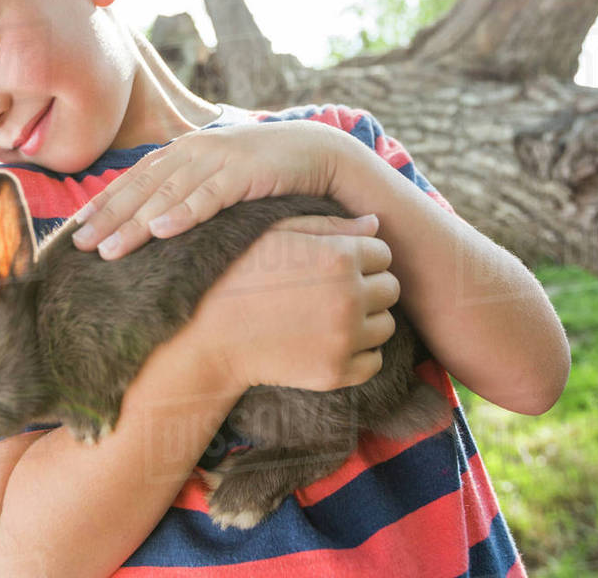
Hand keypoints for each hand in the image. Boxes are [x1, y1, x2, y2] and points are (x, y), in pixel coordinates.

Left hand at [70, 122, 350, 259]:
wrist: (319, 152)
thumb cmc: (266, 171)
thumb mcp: (220, 178)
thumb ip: (189, 191)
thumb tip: (154, 222)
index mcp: (184, 151)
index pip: (134, 179)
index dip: (103, 203)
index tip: (74, 230)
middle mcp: (194, 150)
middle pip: (142, 187)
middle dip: (107, 217)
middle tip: (78, 247)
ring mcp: (219, 158)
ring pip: (168, 194)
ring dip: (135, 223)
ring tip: (108, 251)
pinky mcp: (246, 171)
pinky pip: (209, 196)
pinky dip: (184, 213)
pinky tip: (161, 231)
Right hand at [185, 213, 399, 393]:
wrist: (207, 335)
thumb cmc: (238, 273)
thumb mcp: (277, 233)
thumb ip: (329, 224)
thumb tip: (376, 223)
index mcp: (338, 256)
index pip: (383, 253)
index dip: (359, 256)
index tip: (333, 264)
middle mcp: (349, 297)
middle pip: (390, 288)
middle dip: (367, 286)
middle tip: (332, 291)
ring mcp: (344, 339)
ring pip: (386, 325)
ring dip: (366, 320)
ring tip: (329, 316)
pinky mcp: (335, 372)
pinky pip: (373, 361)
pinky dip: (359, 354)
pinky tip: (330, 342)